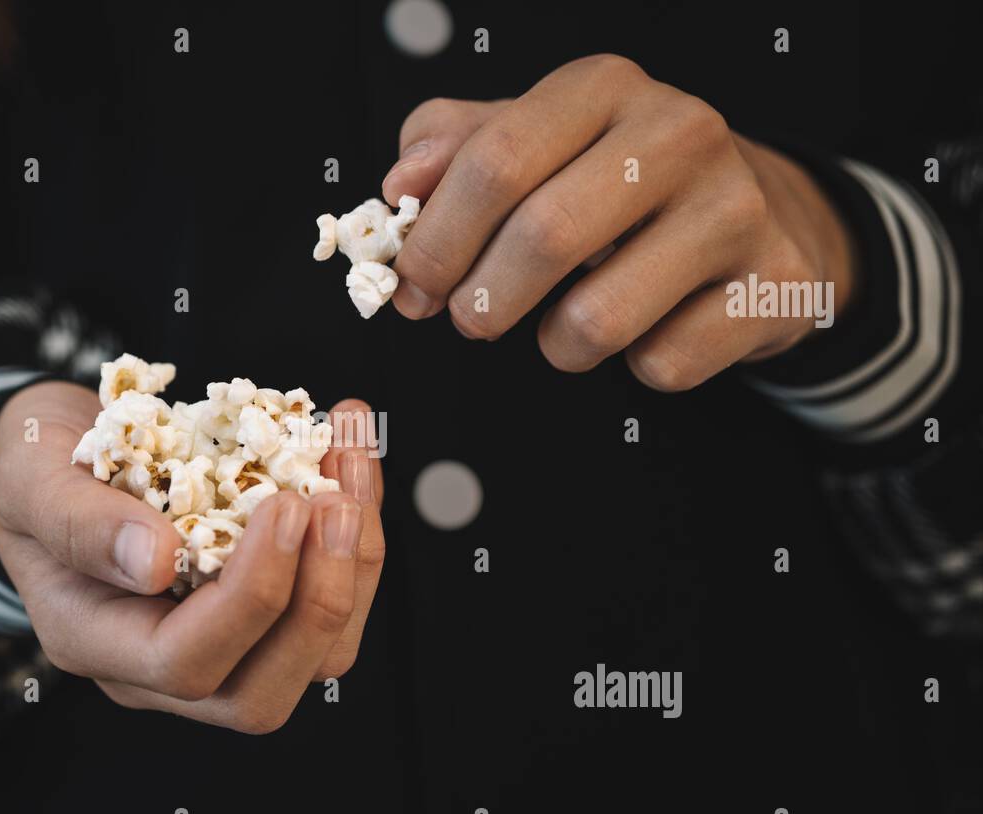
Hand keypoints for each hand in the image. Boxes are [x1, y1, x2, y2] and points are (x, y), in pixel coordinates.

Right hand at [0, 381, 384, 731]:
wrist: (55, 456)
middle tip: (335, 505)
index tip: (283, 507)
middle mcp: (161, 668)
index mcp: (97, 642)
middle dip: (320, 600)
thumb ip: (78, 523)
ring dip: (354, 562)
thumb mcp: (30, 478)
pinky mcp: (263, 610)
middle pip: (263, 693)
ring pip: (315, 654)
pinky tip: (349, 457)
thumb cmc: (34, 467)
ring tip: (352, 463)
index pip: (186, 663)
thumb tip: (156, 562)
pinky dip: (355, 532)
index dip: (249, 597)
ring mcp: (220, 644)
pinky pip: (328, 599)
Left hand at [382, 54, 857, 390]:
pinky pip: (662, 363)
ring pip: (599, 317)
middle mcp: (679, 133)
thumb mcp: (538, 142)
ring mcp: (735, 209)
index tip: (413, 284)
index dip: (437, 238)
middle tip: (469, 318)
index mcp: (605, 89)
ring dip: (557, 345)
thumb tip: (401, 186)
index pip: (496, 161)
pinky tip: (645, 330)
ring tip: (562, 329)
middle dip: (482, 299)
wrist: (762, 214)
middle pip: (545, 236)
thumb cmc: (621, 183)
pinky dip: (634, 366)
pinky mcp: (771, 286)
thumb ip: (456, 150)